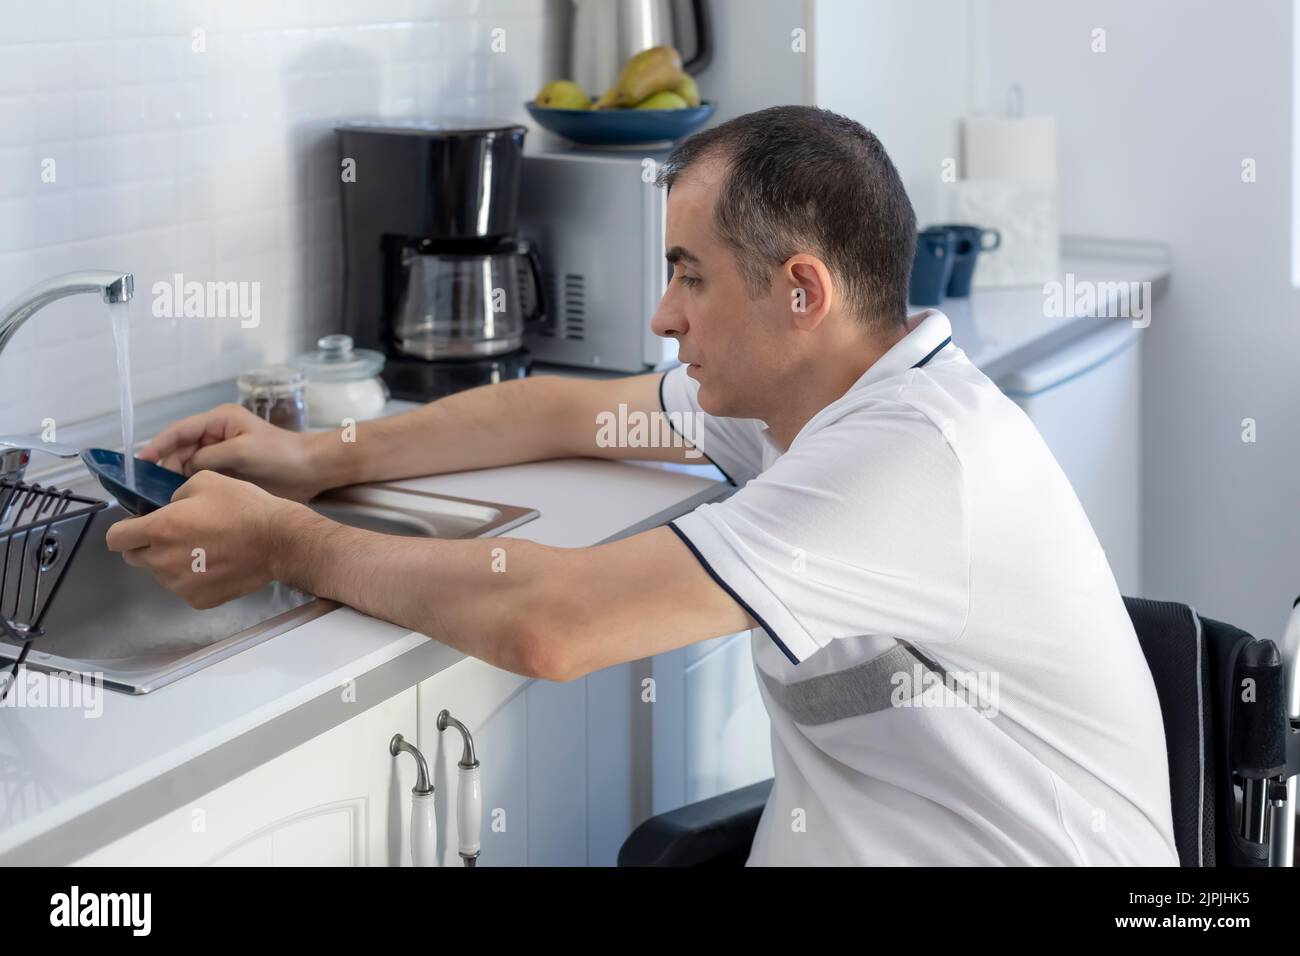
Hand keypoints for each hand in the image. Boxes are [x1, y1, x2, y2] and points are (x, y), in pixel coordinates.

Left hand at [105, 470, 309, 608]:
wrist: (278, 541)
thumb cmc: (244, 508)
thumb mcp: (205, 481)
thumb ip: (176, 495)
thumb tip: (170, 507)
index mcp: (160, 529)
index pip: (116, 539)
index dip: (125, 530)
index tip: (139, 526)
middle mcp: (163, 560)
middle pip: (134, 558)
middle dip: (147, 545)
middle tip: (176, 535)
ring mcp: (180, 584)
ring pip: (161, 574)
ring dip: (172, 562)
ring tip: (203, 549)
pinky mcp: (199, 599)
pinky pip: (185, 587)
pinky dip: (194, 578)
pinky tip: (216, 564)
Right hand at [139, 403, 337, 502]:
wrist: (311, 470)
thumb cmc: (280, 455)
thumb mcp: (242, 451)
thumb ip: (209, 457)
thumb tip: (184, 467)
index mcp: (219, 421)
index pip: (179, 430)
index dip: (158, 445)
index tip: (140, 462)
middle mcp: (216, 436)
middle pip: (180, 449)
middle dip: (163, 466)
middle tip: (147, 488)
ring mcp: (222, 454)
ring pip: (187, 465)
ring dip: (174, 479)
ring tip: (158, 497)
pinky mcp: (228, 472)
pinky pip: (201, 478)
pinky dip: (188, 488)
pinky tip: (178, 502)